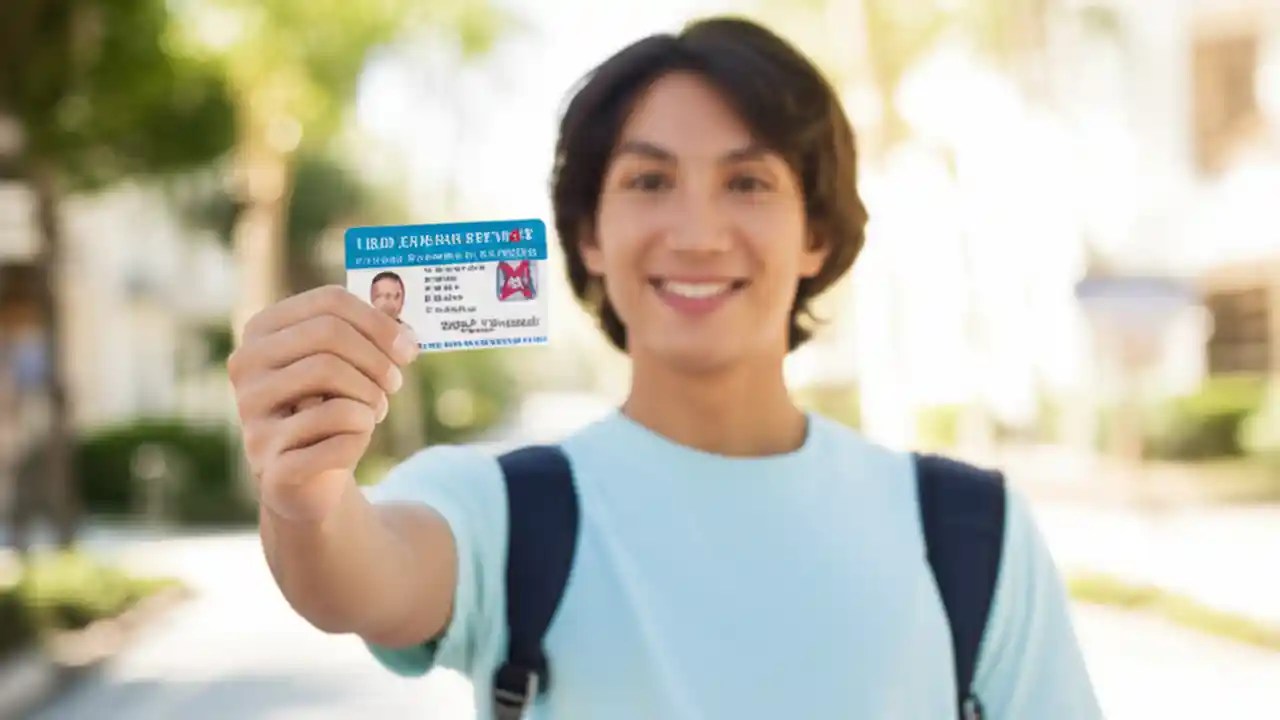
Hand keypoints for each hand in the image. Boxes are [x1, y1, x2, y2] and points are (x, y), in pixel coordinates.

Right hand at [229, 286, 417, 522]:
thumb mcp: (349, 366)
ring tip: (375, 412)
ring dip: (371, 398)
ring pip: (330, 377)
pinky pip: (336, 435)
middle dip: (377, 361)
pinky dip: (360, 437)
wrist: (309, 480)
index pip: (329, 302)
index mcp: (262, 331)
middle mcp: (246, 365)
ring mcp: (251, 415)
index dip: (380, 323)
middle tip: (394, 384)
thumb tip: (402, 321)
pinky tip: (355, 442)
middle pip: (329, 335)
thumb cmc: (331, 409)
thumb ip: (372, 335)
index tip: (408, 350)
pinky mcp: (270, 463)